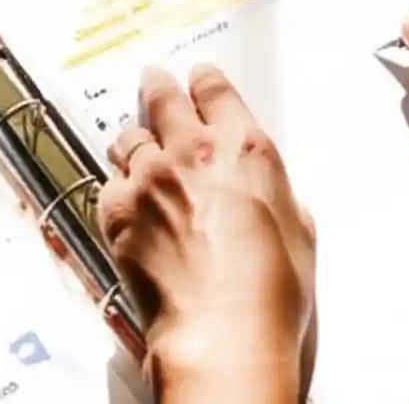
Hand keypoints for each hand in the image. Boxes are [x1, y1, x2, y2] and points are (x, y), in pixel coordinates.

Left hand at [98, 64, 316, 403]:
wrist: (221, 331)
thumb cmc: (269, 291)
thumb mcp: (300, 230)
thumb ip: (276, 196)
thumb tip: (264, 196)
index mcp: (246, 149)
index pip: (216, 92)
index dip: (204, 80)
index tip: (198, 76)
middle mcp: (194, 151)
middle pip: (164, 98)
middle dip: (158, 87)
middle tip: (154, 81)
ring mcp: (149, 177)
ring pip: (129, 137)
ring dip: (134, 138)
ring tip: (135, 144)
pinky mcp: (116, 209)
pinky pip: (108, 183)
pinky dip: (117, 186)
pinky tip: (125, 198)